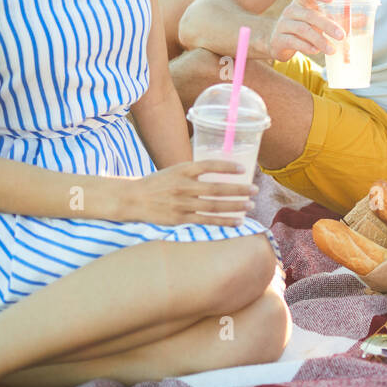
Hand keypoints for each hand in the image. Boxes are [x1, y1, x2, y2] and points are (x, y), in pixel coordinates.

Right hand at [122, 161, 257, 226]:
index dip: (227, 166)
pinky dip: (223, 221)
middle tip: (255, 190)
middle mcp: (183, 186)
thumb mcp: (174, 171)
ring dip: (234, 206)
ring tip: (250, 205)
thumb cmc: (156, 184)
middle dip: (238, 189)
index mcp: (182, 169)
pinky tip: (237, 221)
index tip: (243, 168)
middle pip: (216, 188)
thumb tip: (219, 174)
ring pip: (214, 206)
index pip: (209, 165)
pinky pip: (206, 220)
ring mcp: (182, 203)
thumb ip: (194, 173)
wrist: (131, 199)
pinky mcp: (180, 218)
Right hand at [268, 0, 343, 62]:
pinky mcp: (279, 39)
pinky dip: (306, 47)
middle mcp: (292, 10)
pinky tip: (316, 51)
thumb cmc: (304, 26)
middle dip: (328, 25)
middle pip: (310, 15)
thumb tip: (364, 19)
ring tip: (332, 50)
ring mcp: (284, 24)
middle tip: (342, 35)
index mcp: (302, 1)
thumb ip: (340, 19)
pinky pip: (293, 41)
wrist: (277, 40)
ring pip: (303, 30)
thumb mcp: (319, 20)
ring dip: (319, 40)